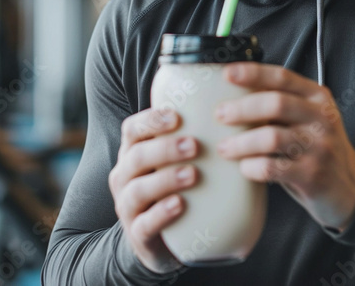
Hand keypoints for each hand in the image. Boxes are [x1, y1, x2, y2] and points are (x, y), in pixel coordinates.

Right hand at [108, 107, 198, 273]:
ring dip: (166, 179)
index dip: (150, 120)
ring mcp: (127, 207)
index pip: (132, 129)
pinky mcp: (137, 234)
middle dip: (165, 149)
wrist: (162, 240)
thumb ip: (191, 140)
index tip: (177, 116)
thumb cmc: (174, 189)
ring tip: (192, 174)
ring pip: (138, 190)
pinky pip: (144, 224)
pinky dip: (161, 213)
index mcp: (132, 154)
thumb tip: (230, 114)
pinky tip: (180, 205)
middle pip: (136, 157)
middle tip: (195, 146)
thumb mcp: (177, 163)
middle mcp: (124, 177)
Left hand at [214, 63, 354, 231]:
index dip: (253, 73)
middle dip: (242, 108)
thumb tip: (233, 95)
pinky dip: (252, 167)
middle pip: (275, 103)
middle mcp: (322, 118)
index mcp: (318, 97)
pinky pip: (273, 167)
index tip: (227, 73)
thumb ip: (282, 105)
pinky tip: (244, 168)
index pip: (282, 77)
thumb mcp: (308, 119)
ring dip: (241, 142)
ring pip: (271, 137)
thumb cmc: (316, 149)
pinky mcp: (313, 174)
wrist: (348, 187)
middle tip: (220, 115)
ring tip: (224, 148)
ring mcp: (320, 147)